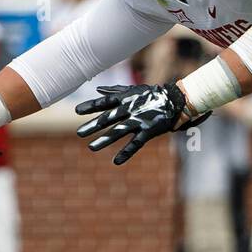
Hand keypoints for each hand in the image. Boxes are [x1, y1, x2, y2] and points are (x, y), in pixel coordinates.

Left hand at [74, 81, 205, 164]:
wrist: (174, 100)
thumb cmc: (150, 96)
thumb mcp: (131, 91)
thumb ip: (114, 91)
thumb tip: (98, 89)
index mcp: (125, 99)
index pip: (104, 102)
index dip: (91, 106)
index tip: (77, 111)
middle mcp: (129, 109)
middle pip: (108, 118)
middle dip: (93, 126)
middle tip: (79, 133)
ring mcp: (139, 120)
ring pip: (119, 132)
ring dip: (105, 140)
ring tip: (91, 148)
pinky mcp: (148, 131)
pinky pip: (136, 143)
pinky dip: (126, 153)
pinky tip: (116, 161)